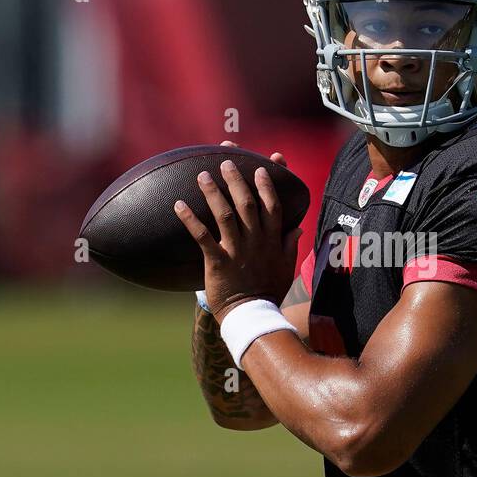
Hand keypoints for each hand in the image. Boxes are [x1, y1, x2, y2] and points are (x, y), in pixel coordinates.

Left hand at [173, 143, 300, 322]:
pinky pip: (202, 236)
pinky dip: (190, 219)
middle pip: (247, 203)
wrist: (252, 315)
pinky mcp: (218, 261)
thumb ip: (291, 245)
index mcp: (272, 240)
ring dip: (213, 193)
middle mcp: (255, 241)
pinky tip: (178, 205)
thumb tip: (298, 228)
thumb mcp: (286, 267)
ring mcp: (236, 250)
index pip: (272, 206)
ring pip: (225, 215)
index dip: (266, 185)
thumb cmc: (268, 291)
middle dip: (236, 180)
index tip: (261, 167)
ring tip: (201, 175)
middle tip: (225, 161)